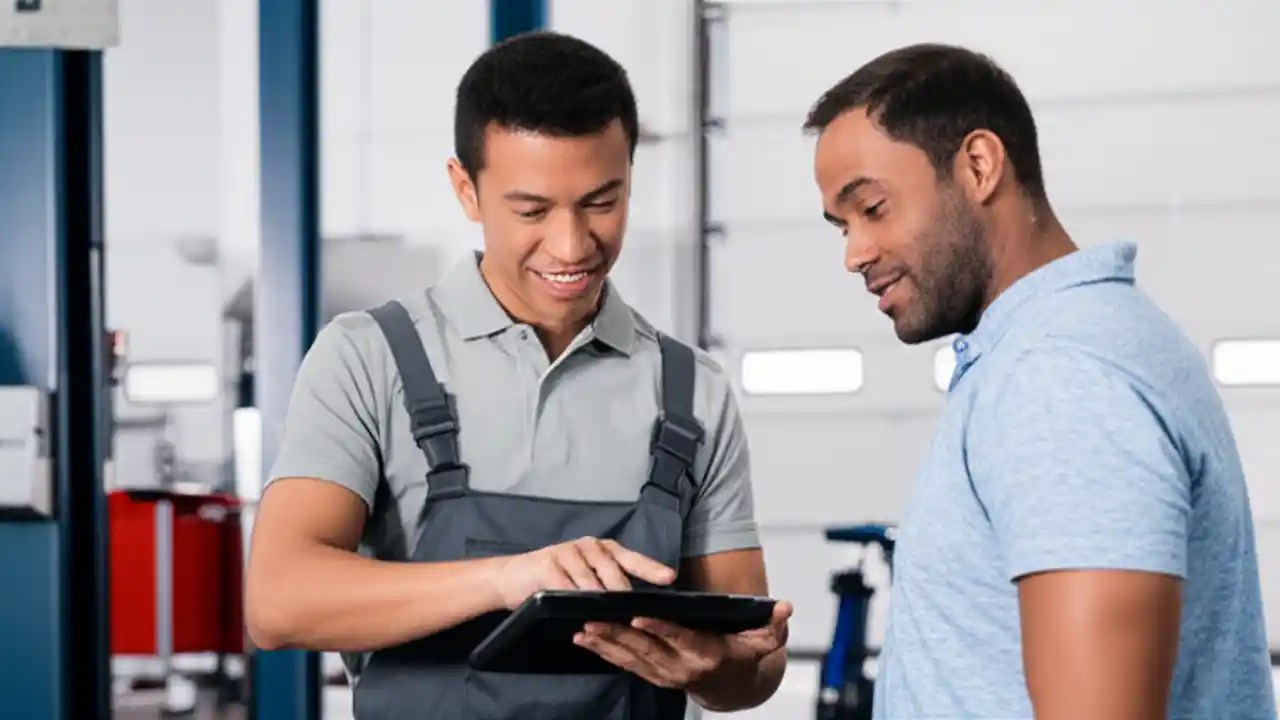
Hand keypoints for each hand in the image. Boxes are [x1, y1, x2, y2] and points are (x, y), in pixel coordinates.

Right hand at [491, 537, 675, 610]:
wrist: (512, 577)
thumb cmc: (554, 578)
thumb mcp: (585, 577)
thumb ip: (607, 584)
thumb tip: (635, 602)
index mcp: (602, 548)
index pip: (632, 558)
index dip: (651, 569)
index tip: (669, 578)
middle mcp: (588, 545)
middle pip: (614, 574)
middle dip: (622, 597)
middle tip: (631, 614)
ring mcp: (568, 552)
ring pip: (592, 584)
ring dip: (598, 602)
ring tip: (605, 617)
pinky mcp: (549, 564)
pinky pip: (568, 587)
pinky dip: (574, 599)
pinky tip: (577, 610)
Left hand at [574, 600, 793, 690]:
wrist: (733, 686)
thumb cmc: (743, 655)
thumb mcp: (762, 641)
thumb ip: (772, 625)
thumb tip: (785, 607)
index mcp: (705, 653)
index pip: (679, 637)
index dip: (659, 626)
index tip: (639, 613)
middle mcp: (681, 667)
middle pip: (646, 648)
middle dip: (618, 634)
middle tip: (593, 620)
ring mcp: (664, 674)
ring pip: (630, 658)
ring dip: (605, 644)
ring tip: (582, 630)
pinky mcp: (653, 675)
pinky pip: (625, 664)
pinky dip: (604, 652)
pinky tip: (585, 640)